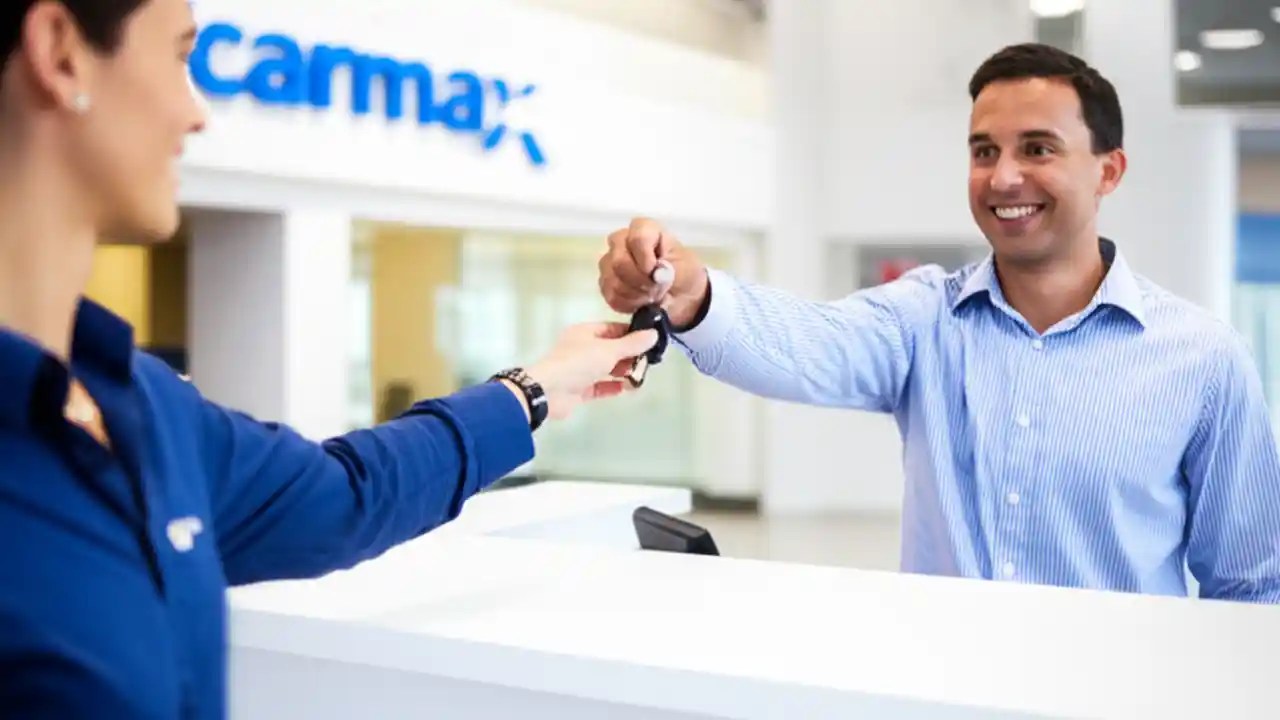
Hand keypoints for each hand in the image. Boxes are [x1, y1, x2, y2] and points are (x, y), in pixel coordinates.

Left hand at [519, 322, 658, 421]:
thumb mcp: (609, 350)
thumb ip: (632, 344)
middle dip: (628, 355)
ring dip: (622, 372)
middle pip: (610, 349)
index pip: (612, 328)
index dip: (630, 333)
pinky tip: (626, 388)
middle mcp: (581, 349)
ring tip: (639, 377)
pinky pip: (599, 386)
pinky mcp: (578, 389)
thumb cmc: (578, 363)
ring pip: (605, 368)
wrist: (549, 391)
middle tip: (647, 362)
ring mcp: (579, 370)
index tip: (649, 340)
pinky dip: (612, 386)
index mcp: (584, 332)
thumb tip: (654, 334)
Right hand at [598, 217, 708, 327]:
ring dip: (635, 294)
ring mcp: (611, 262)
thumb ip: (668, 268)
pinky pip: (611, 296)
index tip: (656, 271)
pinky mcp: (606, 284)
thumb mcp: (686, 268)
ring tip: (651, 295)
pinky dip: (629, 303)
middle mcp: (622, 241)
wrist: (682, 297)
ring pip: (612, 280)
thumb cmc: (684, 275)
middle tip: (655, 288)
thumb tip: (653, 276)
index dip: (644, 256)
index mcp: (645, 229)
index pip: (636, 236)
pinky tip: (641, 301)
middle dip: (639, 280)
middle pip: (619, 260)